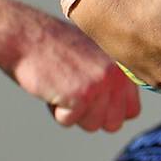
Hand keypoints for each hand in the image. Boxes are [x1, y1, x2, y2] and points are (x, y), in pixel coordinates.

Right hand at [0, 3, 140, 130]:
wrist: (27, 35)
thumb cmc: (56, 46)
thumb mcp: (96, 55)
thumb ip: (112, 78)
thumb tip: (125, 113)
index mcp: (125, 66)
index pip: (133, 110)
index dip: (110, 112)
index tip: (93, 100)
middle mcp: (118, 75)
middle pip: (113, 124)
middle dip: (92, 117)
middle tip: (73, 93)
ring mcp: (101, 85)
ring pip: (92, 125)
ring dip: (72, 113)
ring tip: (62, 85)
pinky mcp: (81, 95)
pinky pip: (69, 122)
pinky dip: (56, 111)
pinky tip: (51, 87)